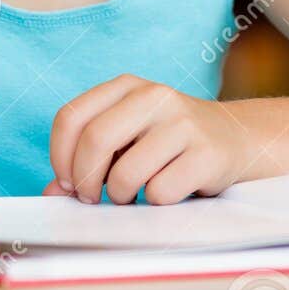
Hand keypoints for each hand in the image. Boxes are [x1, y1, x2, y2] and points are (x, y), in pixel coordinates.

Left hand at [46, 75, 249, 204]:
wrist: (236, 138)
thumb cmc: (167, 144)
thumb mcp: (126, 139)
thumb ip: (87, 159)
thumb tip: (52, 193)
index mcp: (126, 87)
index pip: (70, 117)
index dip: (60, 157)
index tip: (68, 182)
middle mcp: (154, 96)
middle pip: (94, 140)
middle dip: (84, 180)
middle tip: (91, 197)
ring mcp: (183, 123)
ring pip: (125, 173)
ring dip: (119, 196)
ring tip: (132, 193)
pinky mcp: (206, 153)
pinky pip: (160, 192)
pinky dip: (154, 202)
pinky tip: (166, 191)